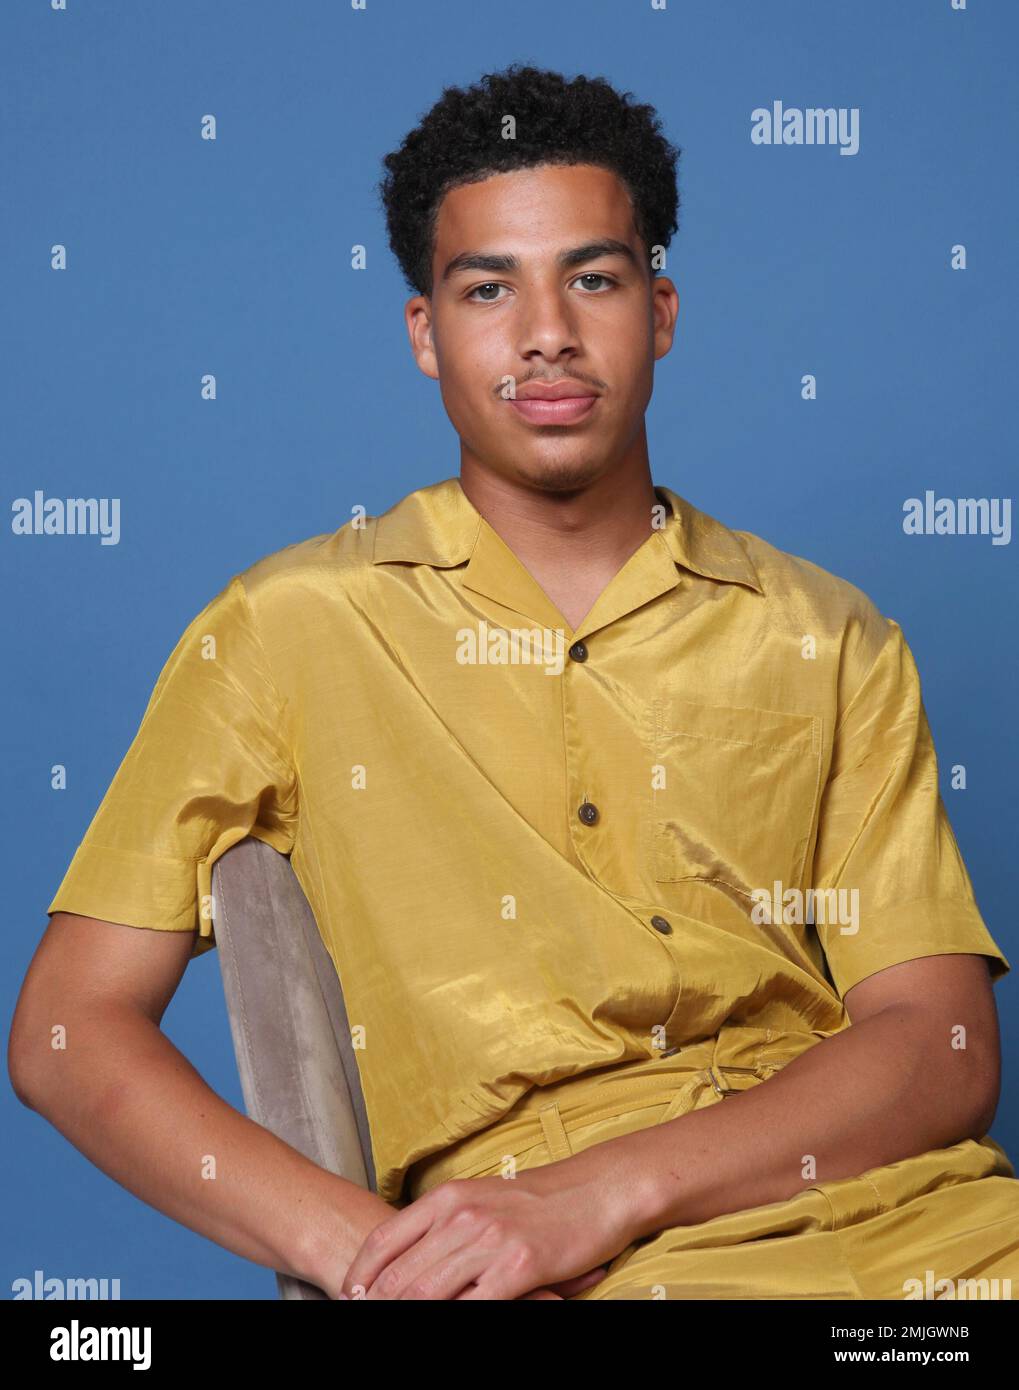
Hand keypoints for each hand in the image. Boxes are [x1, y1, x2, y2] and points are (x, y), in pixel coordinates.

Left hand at [335, 1145, 643, 1299]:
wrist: (596, 1190)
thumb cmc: (539, 1201)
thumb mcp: (481, 1199)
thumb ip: (444, 1225)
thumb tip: (407, 1260)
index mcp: (447, 1198)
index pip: (383, 1241)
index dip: (360, 1278)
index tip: (350, 1298)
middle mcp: (461, 1216)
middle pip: (399, 1276)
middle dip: (380, 1305)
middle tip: (368, 1317)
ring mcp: (489, 1241)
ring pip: (428, 1295)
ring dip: (409, 1314)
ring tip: (400, 1326)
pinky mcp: (519, 1266)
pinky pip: (473, 1307)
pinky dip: (457, 1320)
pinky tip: (454, 1325)